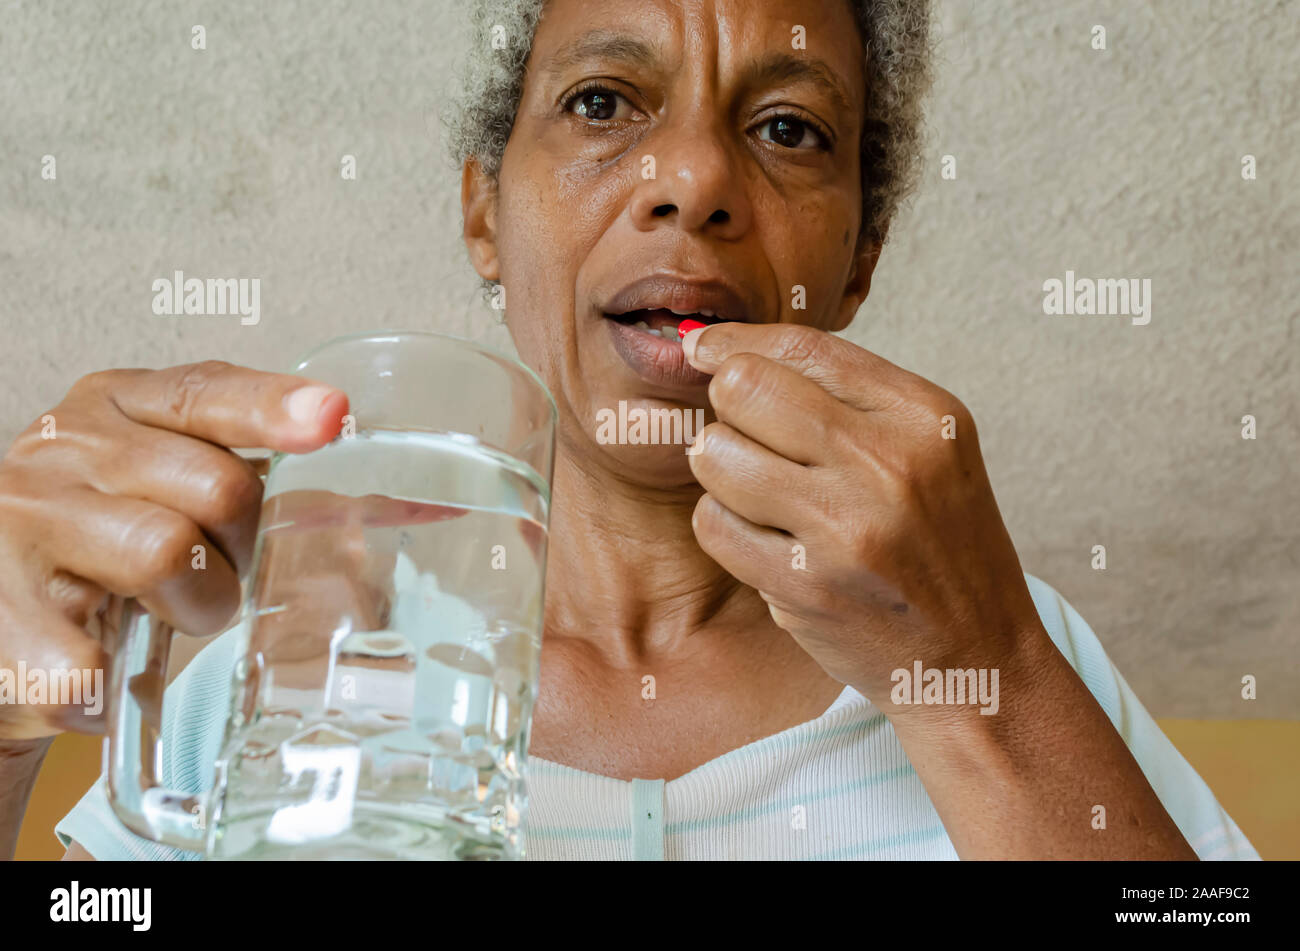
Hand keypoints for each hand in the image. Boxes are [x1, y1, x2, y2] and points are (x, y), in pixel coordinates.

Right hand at [0, 361, 347, 740]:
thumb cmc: (99, 542)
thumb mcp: (159, 478)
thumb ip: (239, 463)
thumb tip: (369, 491)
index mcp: (112, 404)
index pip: (204, 392)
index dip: (272, 407)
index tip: (331, 417)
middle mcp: (60, 450)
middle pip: (216, 486)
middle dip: (239, 544)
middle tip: (212, 568)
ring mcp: (20, 527)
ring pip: (165, 553)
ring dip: (195, 603)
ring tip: (166, 610)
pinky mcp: (2, 616)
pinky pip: (92, 656)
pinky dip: (112, 678)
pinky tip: (102, 667)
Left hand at [682, 322, 1050, 712]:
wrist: (975, 656)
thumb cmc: (941, 546)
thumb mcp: (930, 450)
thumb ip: (849, 396)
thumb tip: (732, 351)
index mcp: (922, 417)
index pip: (803, 347)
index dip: (736, 340)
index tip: (703, 346)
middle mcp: (887, 464)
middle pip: (745, 389)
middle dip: (728, 407)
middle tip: (748, 436)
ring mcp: (844, 528)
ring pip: (716, 456)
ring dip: (721, 470)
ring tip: (759, 492)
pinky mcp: (805, 586)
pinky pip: (714, 524)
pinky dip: (725, 526)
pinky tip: (764, 538)